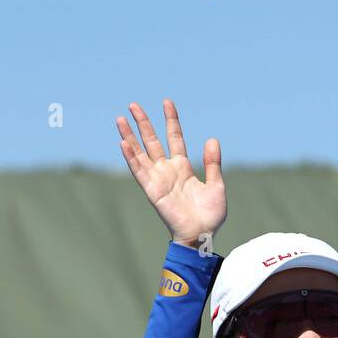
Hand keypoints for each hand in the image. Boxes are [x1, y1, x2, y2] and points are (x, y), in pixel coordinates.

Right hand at [116, 99, 224, 248]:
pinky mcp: (152, 190)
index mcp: (183, 168)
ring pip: (140, 153)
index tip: (167, 102)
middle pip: (152, 141)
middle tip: (133, 105)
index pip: (174, 137)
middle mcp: (167, 171)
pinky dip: (131, 157)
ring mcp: (158, 179)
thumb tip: (211, 139)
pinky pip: (139, 171)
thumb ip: (213, 163)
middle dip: (143, 123)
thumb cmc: (210, 215)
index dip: (171, 120)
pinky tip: (123, 142)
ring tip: (121, 119)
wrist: (201, 235)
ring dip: (130, 136)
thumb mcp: (216, 184)